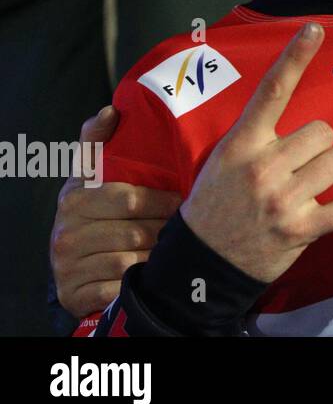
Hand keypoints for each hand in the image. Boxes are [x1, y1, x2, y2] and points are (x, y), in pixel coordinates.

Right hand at [51, 107, 179, 316]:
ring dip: (159, 258)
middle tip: (195, 228)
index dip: (163, 201)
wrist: (72, 264)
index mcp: (74, 199)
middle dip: (168, 231)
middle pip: (137, 231)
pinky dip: (140, 282)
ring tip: (179, 251)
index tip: (187, 200)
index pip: (129, 198)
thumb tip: (110, 110)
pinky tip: (154, 276)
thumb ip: (98, 144)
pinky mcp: (74, 293)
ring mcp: (68, 266)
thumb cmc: (93, 211)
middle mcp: (66, 233)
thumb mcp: (92, 177)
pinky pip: (120, 287)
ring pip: (132, 261)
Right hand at [180, 22, 332, 283]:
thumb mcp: (224, 161)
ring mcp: (284, 198)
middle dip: (319, 146)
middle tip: (299, 166)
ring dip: (332, 171)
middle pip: (322, 132)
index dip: (295, 58)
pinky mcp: (302, 227)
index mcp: (242, 144)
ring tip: (309, 188)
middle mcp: (264, 166)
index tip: (315, 29)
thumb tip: (309, 124)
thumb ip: (259, 137)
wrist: (198, 263)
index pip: (272, 92)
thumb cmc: (214, 204)